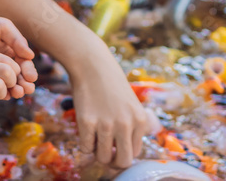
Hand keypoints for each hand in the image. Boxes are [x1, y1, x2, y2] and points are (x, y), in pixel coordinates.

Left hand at [0, 16, 37, 97]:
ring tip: (16, 93)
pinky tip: (3, 96)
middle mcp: (4, 65)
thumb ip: (16, 40)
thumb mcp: (1, 28)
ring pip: (7, 86)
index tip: (31, 77)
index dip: (29, 71)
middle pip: (19, 78)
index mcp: (12, 52)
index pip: (25, 64)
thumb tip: (31, 55)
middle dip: (24, 84)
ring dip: (14, 91)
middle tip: (25, 89)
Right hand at [69, 45, 148, 167]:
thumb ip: (131, 127)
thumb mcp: (131, 105)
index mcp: (140, 120)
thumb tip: (122, 155)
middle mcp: (126, 124)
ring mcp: (106, 124)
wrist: (92, 64)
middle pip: (122, 162)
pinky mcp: (87, 122)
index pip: (135, 154)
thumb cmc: (111, 85)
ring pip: (103, 158)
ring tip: (95, 137)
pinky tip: (86, 128)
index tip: (114, 147)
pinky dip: (85, 143)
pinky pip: (86, 148)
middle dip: (112, 162)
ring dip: (97, 152)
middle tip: (105, 152)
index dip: (122, 153)